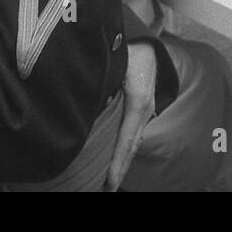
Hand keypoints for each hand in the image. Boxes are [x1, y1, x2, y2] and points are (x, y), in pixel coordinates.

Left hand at [105, 41, 157, 190]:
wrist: (147, 41)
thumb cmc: (127, 51)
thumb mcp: (112, 68)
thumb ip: (101, 89)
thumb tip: (84, 111)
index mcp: (137, 102)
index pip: (126, 140)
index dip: (117, 163)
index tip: (109, 183)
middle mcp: (145, 109)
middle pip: (132, 146)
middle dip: (120, 169)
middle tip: (108, 190)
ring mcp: (147, 108)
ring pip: (134, 140)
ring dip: (123, 160)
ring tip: (111, 180)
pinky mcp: (144, 107)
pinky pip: (134, 132)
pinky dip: (126, 147)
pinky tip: (117, 156)